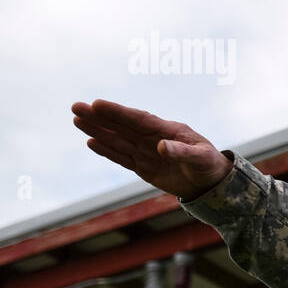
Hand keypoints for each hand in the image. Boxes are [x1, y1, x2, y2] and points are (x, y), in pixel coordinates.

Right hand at [71, 99, 232, 199]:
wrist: (211, 182)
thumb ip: (182, 152)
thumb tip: (161, 147)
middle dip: (99, 117)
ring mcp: (146, 152)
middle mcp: (153, 138)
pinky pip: (122, 158)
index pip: (138, 119)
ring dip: (97, 131)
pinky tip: (91, 141)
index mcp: (167, 130)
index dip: (118, 112)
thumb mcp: (201, 158)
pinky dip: (107, 150)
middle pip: (122, 126)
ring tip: (77, 120)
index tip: (97, 104)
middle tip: (76, 107)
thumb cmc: (210, 164)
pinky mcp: (143, 167)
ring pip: (117, 140)